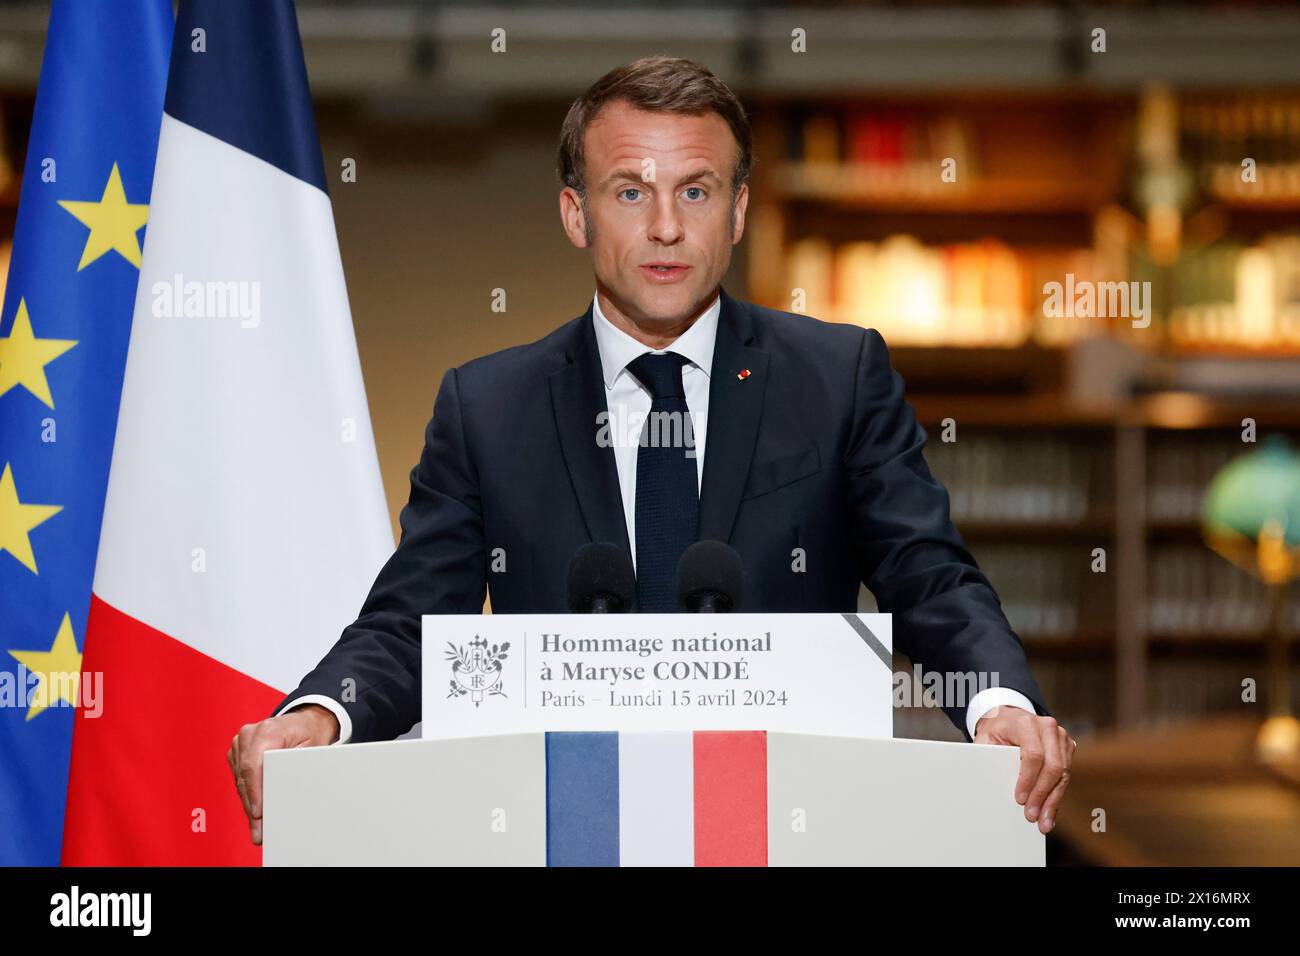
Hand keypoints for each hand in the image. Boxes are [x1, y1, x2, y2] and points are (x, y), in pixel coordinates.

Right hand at [227, 704, 339, 844]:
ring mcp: (241, 742)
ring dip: (248, 803)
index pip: (253, 765)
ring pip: (240, 779)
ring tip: (257, 826)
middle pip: (245, 776)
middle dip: (252, 805)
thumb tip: (288, 793)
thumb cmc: (310, 733)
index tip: (258, 813)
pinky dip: (247, 793)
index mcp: (268, 731)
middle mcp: (250, 734)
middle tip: (259, 831)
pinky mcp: (238, 751)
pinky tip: (255, 810)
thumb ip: (298, 767)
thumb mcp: (312, 748)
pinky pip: (239, 776)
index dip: (254, 792)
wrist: (305, 721)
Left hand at [974, 705, 1074, 834]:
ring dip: (1052, 800)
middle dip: (1042, 794)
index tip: (1019, 798)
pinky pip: (1066, 775)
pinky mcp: (1067, 748)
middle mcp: (1047, 727)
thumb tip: (988, 785)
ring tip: (1043, 821)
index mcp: (1025, 722)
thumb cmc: (996, 729)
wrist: (1008, 717)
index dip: (1028, 780)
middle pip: (1052, 766)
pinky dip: (1057, 795)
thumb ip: (988, 757)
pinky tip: (1050, 810)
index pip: (1033, 754)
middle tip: (1031, 815)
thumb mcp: (985, 739)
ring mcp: (1060, 737)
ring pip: (1063, 773)